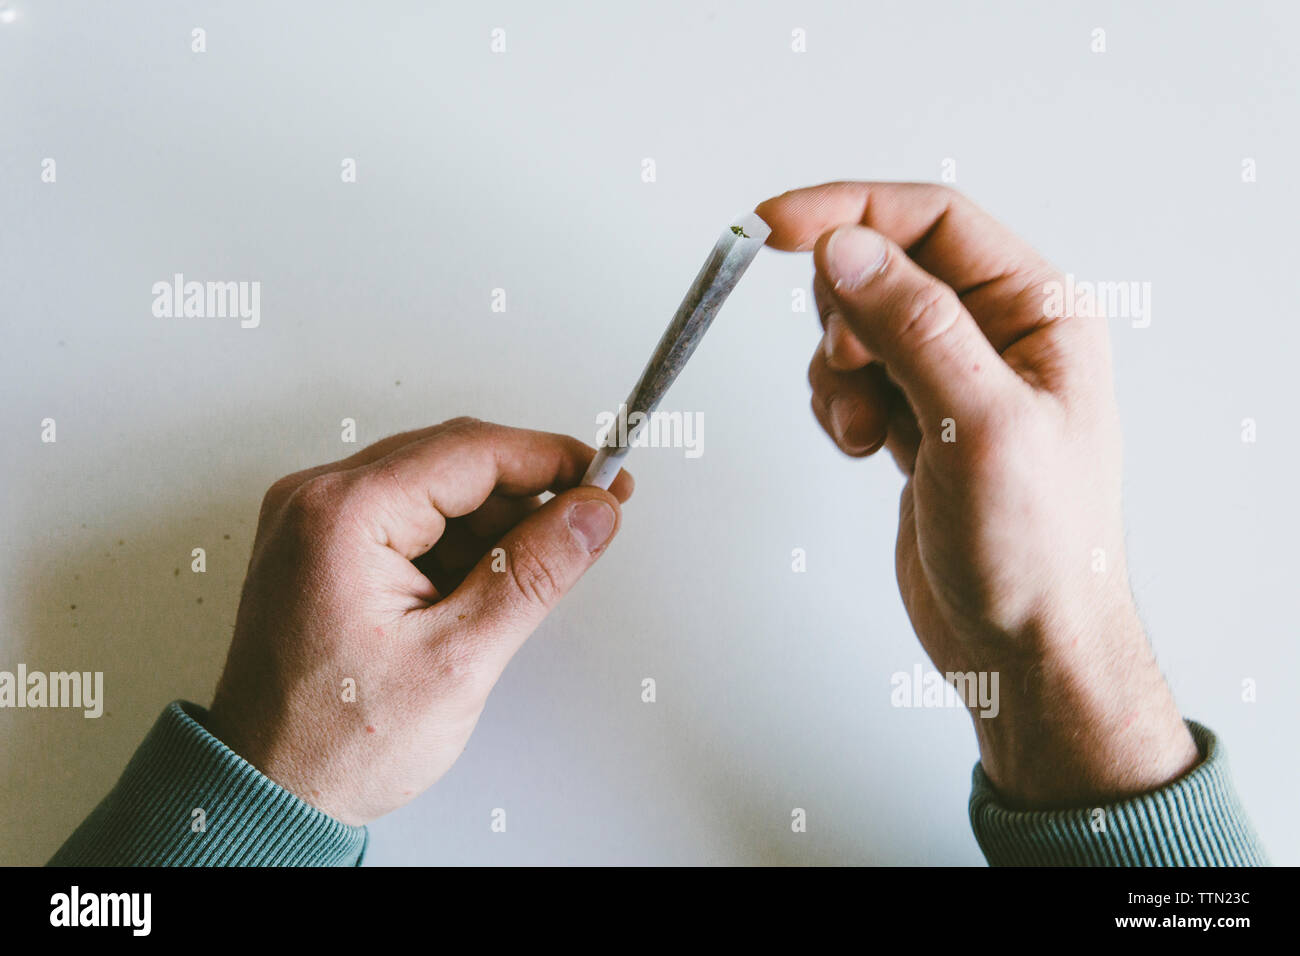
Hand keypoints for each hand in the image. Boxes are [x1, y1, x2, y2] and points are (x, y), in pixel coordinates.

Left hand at [205, 418, 632, 824]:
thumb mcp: (459, 659)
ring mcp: (314, 523)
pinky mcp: (321, 548)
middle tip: (586, 523)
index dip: (551, 459)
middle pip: (451, 460)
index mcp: (342, 515)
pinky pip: (406, 517)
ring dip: (491, 524)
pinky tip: (476, 591)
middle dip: (526, 491)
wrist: (268, 792)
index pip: (471, 450)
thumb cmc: (334, 742)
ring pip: (433, 489)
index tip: (606, 477)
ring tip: (521, 586)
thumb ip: (534, 573)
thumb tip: (589, 515)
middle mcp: (316, 502)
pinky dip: (454, 544)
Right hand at [756, 182, 1197, 807]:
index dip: (846, 211)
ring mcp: (954, 378)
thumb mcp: (979, 425)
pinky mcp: (919, 420)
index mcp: (1037, 310)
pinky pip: (852, 377)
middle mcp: (997, 333)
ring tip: (864, 430)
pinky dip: (838, 405)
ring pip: (858, 324)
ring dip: (837, 372)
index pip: (930, 219)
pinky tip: (864, 448)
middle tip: (853, 374)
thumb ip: (913, 325)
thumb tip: (844, 249)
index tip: (769, 229)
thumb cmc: (1033, 550)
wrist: (1022, 646)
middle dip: (843, 315)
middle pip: (884, 266)